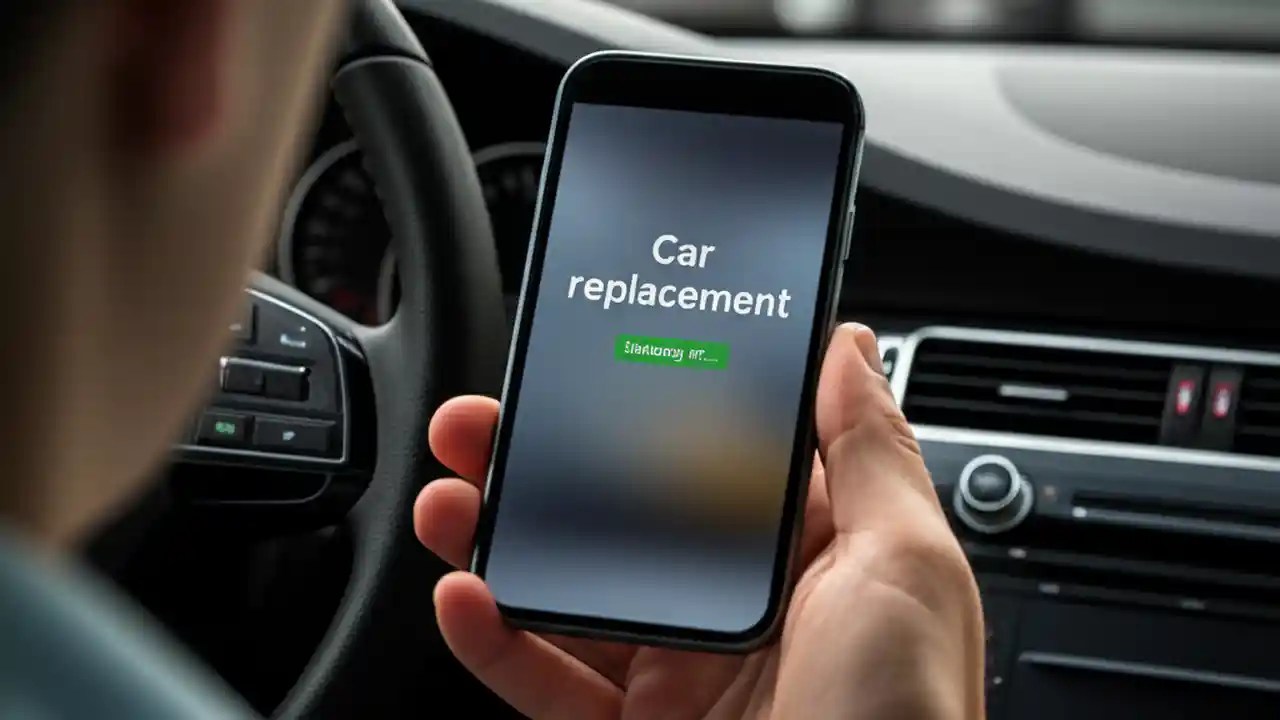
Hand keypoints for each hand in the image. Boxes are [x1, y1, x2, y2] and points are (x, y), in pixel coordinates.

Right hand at [414, 323, 984, 718]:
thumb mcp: (906, 565)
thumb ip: (869, 452)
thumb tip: (848, 349)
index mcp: (816, 553)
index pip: (721, 452)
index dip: (654, 403)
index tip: (595, 361)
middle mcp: (746, 606)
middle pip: (627, 514)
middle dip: (549, 463)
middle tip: (487, 423)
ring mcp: (685, 672)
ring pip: (573, 590)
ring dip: (502, 540)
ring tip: (451, 498)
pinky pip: (548, 680)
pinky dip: (495, 641)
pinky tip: (465, 599)